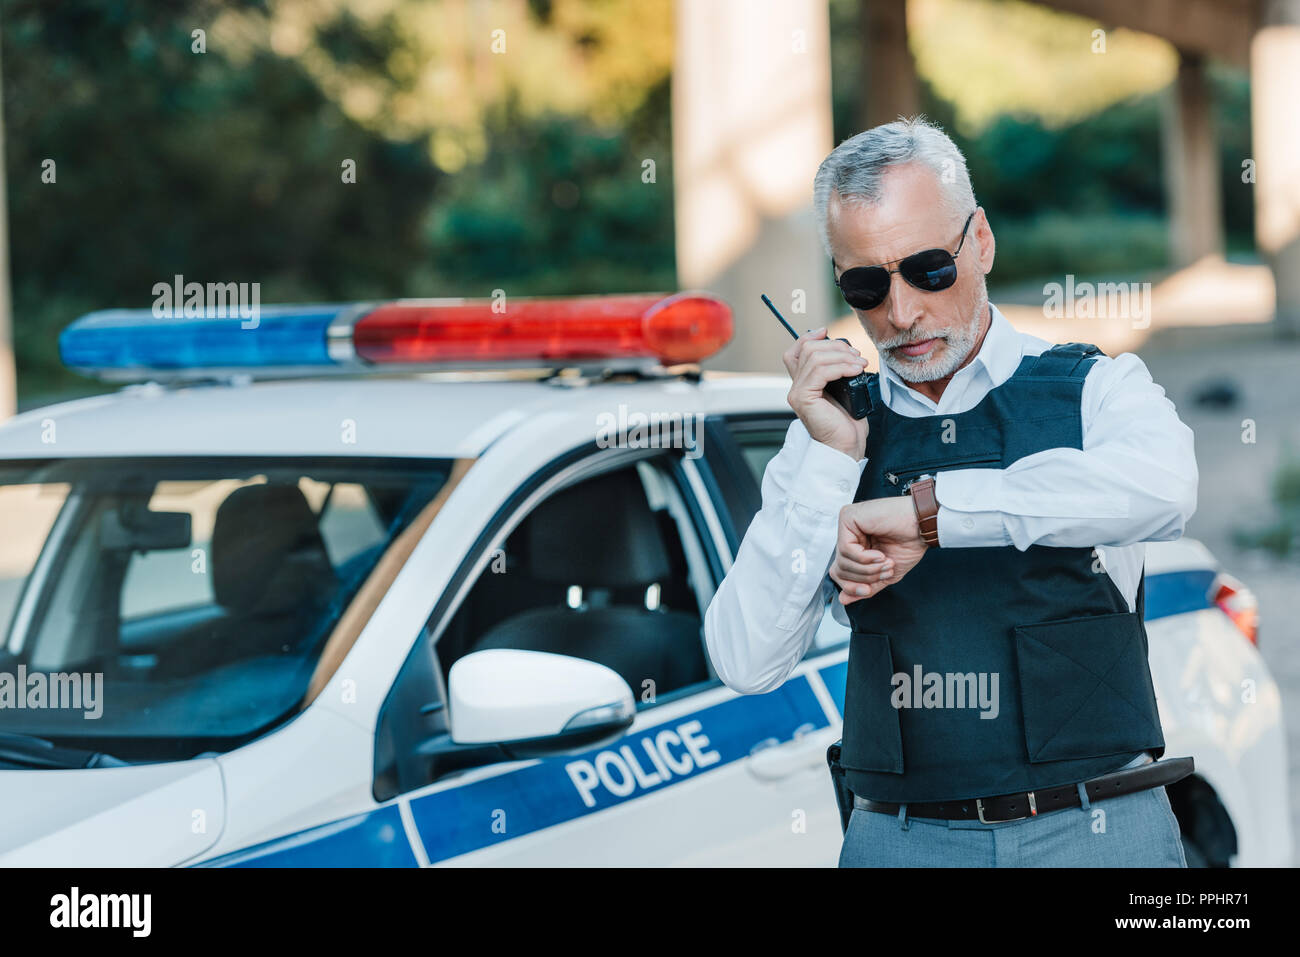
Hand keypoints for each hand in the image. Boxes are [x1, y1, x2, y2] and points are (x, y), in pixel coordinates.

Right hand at [782, 327, 868, 460]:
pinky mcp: (803, 398)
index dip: (810, 337)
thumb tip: (845, 350)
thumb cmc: (847, 424)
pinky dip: (841, 367)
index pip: (796, 351)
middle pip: (808, 349)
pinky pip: (821, 371)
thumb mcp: (844, 389)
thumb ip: (837, 371)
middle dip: (836, 347)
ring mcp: (797, 393)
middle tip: (857, 357)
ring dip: (843, 357)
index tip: (828, 332)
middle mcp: (795, 387)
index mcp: (803, 383)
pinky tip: (855, 371)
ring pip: (815, 357)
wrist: (846, 447)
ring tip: (860, 365)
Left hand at [830, 497, 929, 603]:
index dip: (852, 586)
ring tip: (885, 562)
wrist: (923, 527)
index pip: (839, 573)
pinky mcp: (848, 517)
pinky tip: (879, 554)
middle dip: (863, 577)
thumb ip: (865, 586)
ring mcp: (847, 525)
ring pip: (842, 561)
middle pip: (839, 569)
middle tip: (884, 572)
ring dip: (867, 569)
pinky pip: (845, 549)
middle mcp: (849, 535)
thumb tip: (843, 599)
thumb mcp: (885, 574)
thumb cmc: (909, 543)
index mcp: (856, 546)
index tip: (867, 590)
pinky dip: (864, 558)